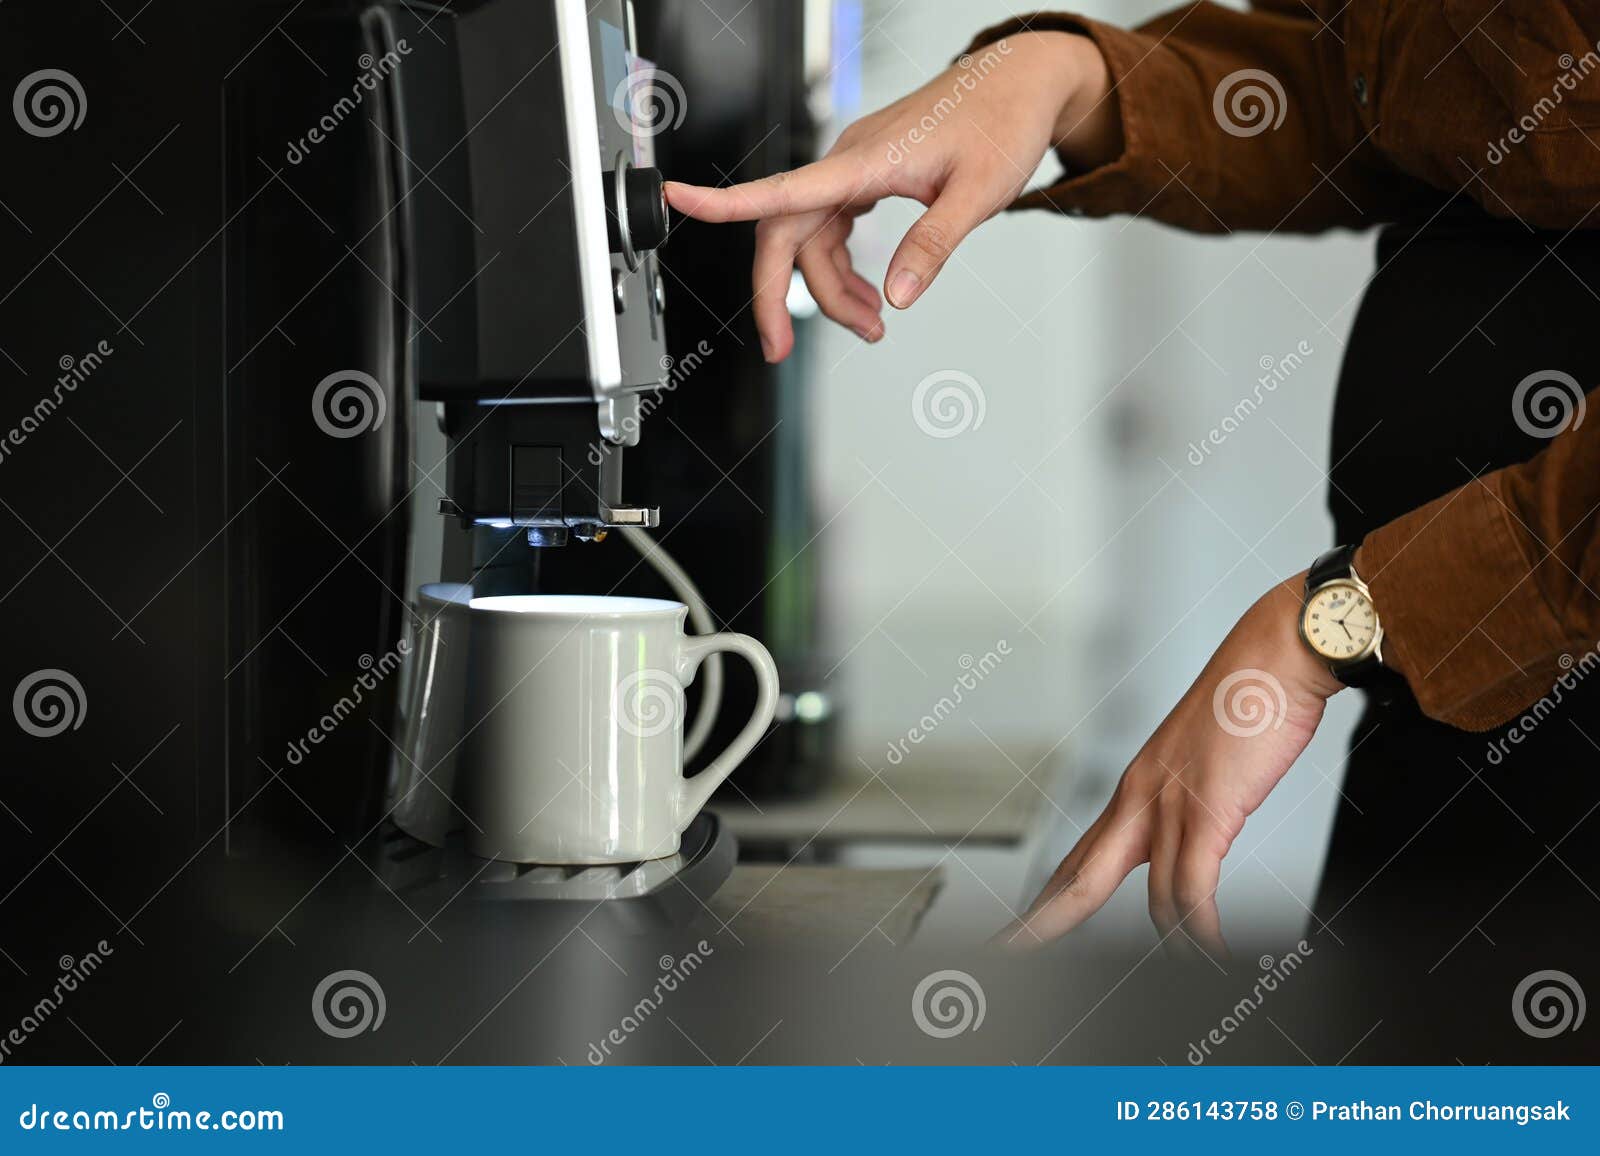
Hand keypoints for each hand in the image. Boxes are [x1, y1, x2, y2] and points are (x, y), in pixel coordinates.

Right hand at [664, 31, 1119, 360]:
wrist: (1019, 82)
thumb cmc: (1000, 122)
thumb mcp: (978, 192)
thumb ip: (933, 244)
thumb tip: (898, 295)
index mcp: (864, 161)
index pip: (780, 189)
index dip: (723, 201)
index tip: (677, 200)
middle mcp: (848, 163)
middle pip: (785, 234)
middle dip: (778, 295)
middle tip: (779, 350)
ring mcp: (855, 169)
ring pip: (812, 240)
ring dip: (829, 290)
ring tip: (870, 327)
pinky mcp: (867, 176)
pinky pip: (833, 229)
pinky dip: (843, 269)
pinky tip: (870, 296)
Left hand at [1000, 574, 1344, 958]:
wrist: (1275, 655)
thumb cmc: (1247, 702)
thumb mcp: (1205, 760)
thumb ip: (1191, 802)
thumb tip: (1198, 835)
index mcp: (1136, 788)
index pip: (1077, 858)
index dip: (1047, 898)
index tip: (1019, 930)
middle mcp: (1140, 798)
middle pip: (1080, 877)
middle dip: (1044, 923)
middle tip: (1007, 956)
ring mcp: (1170, 804)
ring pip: (1154, 897)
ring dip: (1174, 942)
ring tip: (1190, 969)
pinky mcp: (1209, 810)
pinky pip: (1194, 889)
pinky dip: (1203, 930)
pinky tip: (1212, 951)